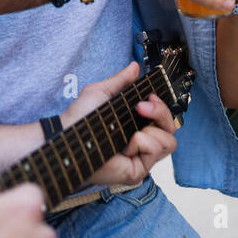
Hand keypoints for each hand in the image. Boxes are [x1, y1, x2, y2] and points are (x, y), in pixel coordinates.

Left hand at [59, 62, 178, 187]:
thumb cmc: (80, 118)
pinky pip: (155, 153)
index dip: (162, 105)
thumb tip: (134, 67)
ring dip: (152, 131)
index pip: (163, 116)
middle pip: (171, 128)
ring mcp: (141, 156)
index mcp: (136, 124)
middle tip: (141, 106)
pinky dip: (143, 144)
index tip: (149, 96)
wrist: (67, 136)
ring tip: (131, 131)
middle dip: (161, 112)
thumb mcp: (102, 92)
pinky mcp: (137, 170)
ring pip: (169, 142)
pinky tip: (126, 145)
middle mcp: (142, 140)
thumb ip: (121, 81)